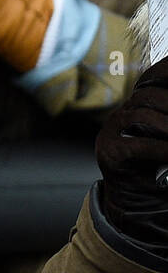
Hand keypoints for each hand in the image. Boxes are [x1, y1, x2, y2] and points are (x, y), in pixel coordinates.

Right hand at [96, 55, 167, 245]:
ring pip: (140, 115)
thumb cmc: (165, 168)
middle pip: (149, 94)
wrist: (140, 201)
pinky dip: (161, 150)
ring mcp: (113, 131)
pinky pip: (136, 145)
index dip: (165, 70)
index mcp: (143, 104)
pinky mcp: (109, 153)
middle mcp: (125, 112)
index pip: (154, 77)